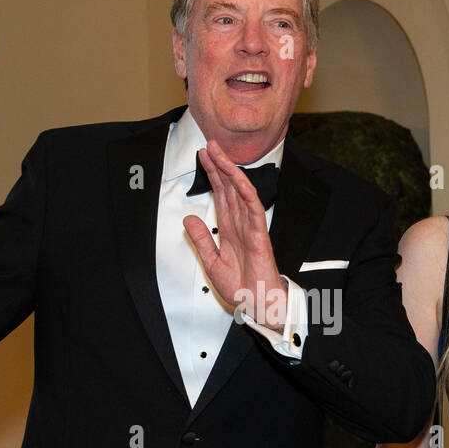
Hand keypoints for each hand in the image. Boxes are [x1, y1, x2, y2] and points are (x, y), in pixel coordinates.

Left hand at [182, 139, 286, 328]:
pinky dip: (247, 191)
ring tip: (220, 154)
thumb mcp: (211, 262)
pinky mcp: (260, 233)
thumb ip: (201, 240)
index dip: (211, 175)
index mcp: (229, 228)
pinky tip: (239, 178)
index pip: (220, 195)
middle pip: (229, 187)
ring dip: (230, 171)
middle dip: (219, 165)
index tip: (202, 157)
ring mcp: (251, 226)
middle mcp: (240, 223)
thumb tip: (188, 219)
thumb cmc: (241, 286)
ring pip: (240, 192)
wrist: (256, 303)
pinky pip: (254, 208)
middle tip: (209, 144)